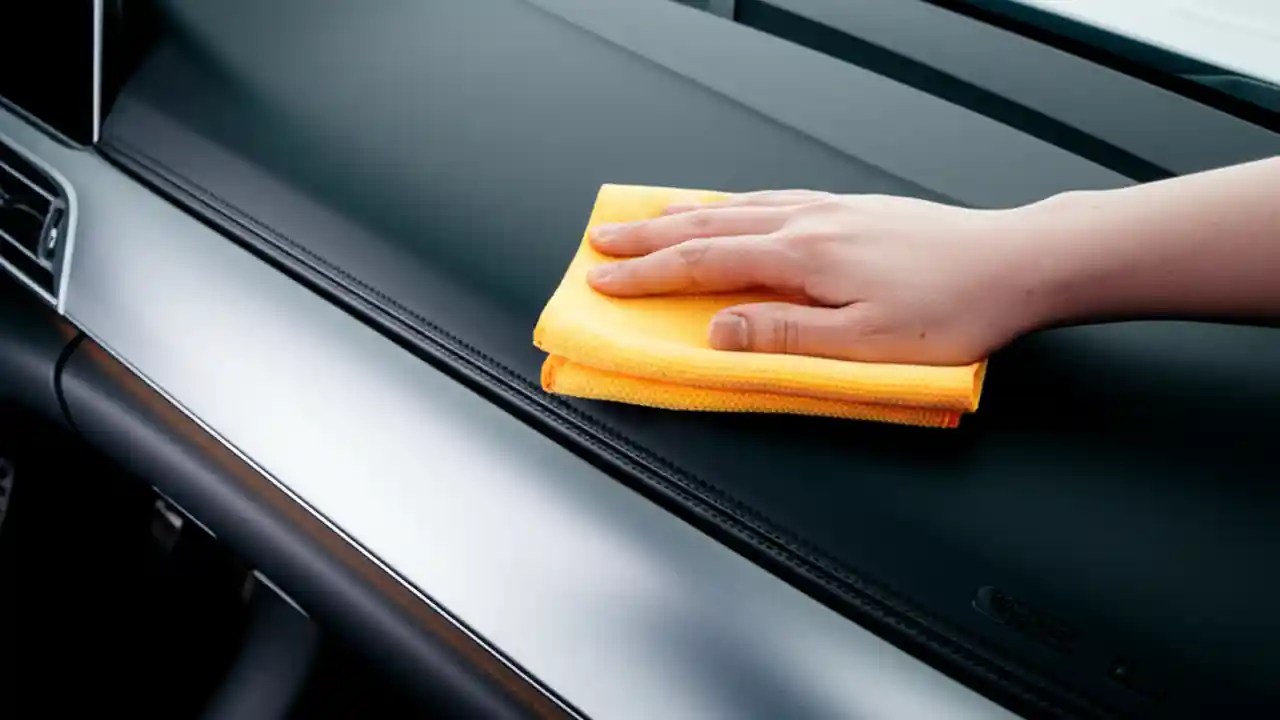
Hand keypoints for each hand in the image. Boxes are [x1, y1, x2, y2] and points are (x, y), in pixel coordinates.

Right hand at [587, 190, 1041, 364]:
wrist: (1013, 263)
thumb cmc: (950, 310)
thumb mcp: (862, 342)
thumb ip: (782, 335)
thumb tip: (716, 332)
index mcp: (803, 255)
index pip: (704, 264)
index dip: (648, 275)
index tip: (603, 281)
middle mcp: (809, 221)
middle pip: (710, 224)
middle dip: (649, 237)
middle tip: (602, 243)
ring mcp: (831, 208)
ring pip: (739, 205)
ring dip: (685, 214)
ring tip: (649, 219)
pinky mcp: (853, 208)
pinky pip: (772, 198)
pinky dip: (734, 203)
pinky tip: (732, 206)